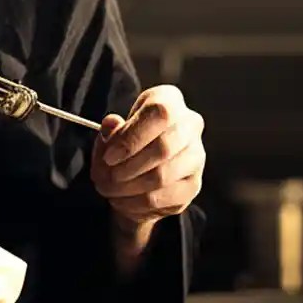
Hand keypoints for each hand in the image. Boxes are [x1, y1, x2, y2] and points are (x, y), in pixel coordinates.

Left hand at [91, 85, 204, 230]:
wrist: (140, 169)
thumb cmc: (127, 142)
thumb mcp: (113, 131)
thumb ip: (109, 130)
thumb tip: (110, 125)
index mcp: (169, 100)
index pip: (160, 114)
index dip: (132, 138)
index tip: (109, 156)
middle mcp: (190, 124)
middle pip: (164, 148)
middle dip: (128, 167)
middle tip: (106, 178)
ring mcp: (196, 155)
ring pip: (162, 176)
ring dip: (128, 187)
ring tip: (108, 189)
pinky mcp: (192, 184)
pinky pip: (162, 198)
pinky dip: (135, 202)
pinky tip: (120, 199)